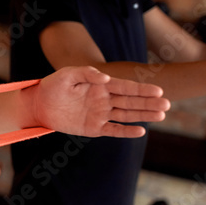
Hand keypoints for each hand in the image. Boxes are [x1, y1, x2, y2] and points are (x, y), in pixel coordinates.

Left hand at [26, 66, 168, 137]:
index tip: (158, 90)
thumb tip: (106, 78)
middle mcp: (104, 100)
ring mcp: (100, 114)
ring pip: (126, 115)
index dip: (141, 89)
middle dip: (148, 102)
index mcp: (100, 85)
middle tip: (167, 104)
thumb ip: (85, 73)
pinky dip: (126, 131)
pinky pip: (112, 130)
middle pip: (130, 101)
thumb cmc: (53, 86)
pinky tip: (141, 131)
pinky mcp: (93, 128)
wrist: (38, 105)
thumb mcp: (66, 74)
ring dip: (143, 115)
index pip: (125, 87)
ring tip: (161, 115)